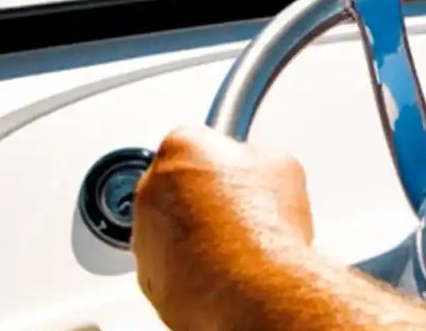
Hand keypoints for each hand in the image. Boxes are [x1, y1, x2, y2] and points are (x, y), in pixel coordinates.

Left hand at [132, 125, 313, 330]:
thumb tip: (254, 170)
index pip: (198, 140)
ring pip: (172, 223)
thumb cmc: (262, 225)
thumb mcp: (280, 164)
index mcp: (181, 148)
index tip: (237, 168)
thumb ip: (254, 159)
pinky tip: (224, 266)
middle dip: (207, 192)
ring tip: (238, 243)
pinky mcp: (148, 274)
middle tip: (243, 207)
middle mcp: (152, 187)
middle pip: (180, 182)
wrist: (251, 285)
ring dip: (197, 229)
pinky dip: (191, 263)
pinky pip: (170, 261)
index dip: (225, 157)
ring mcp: (145, 233)